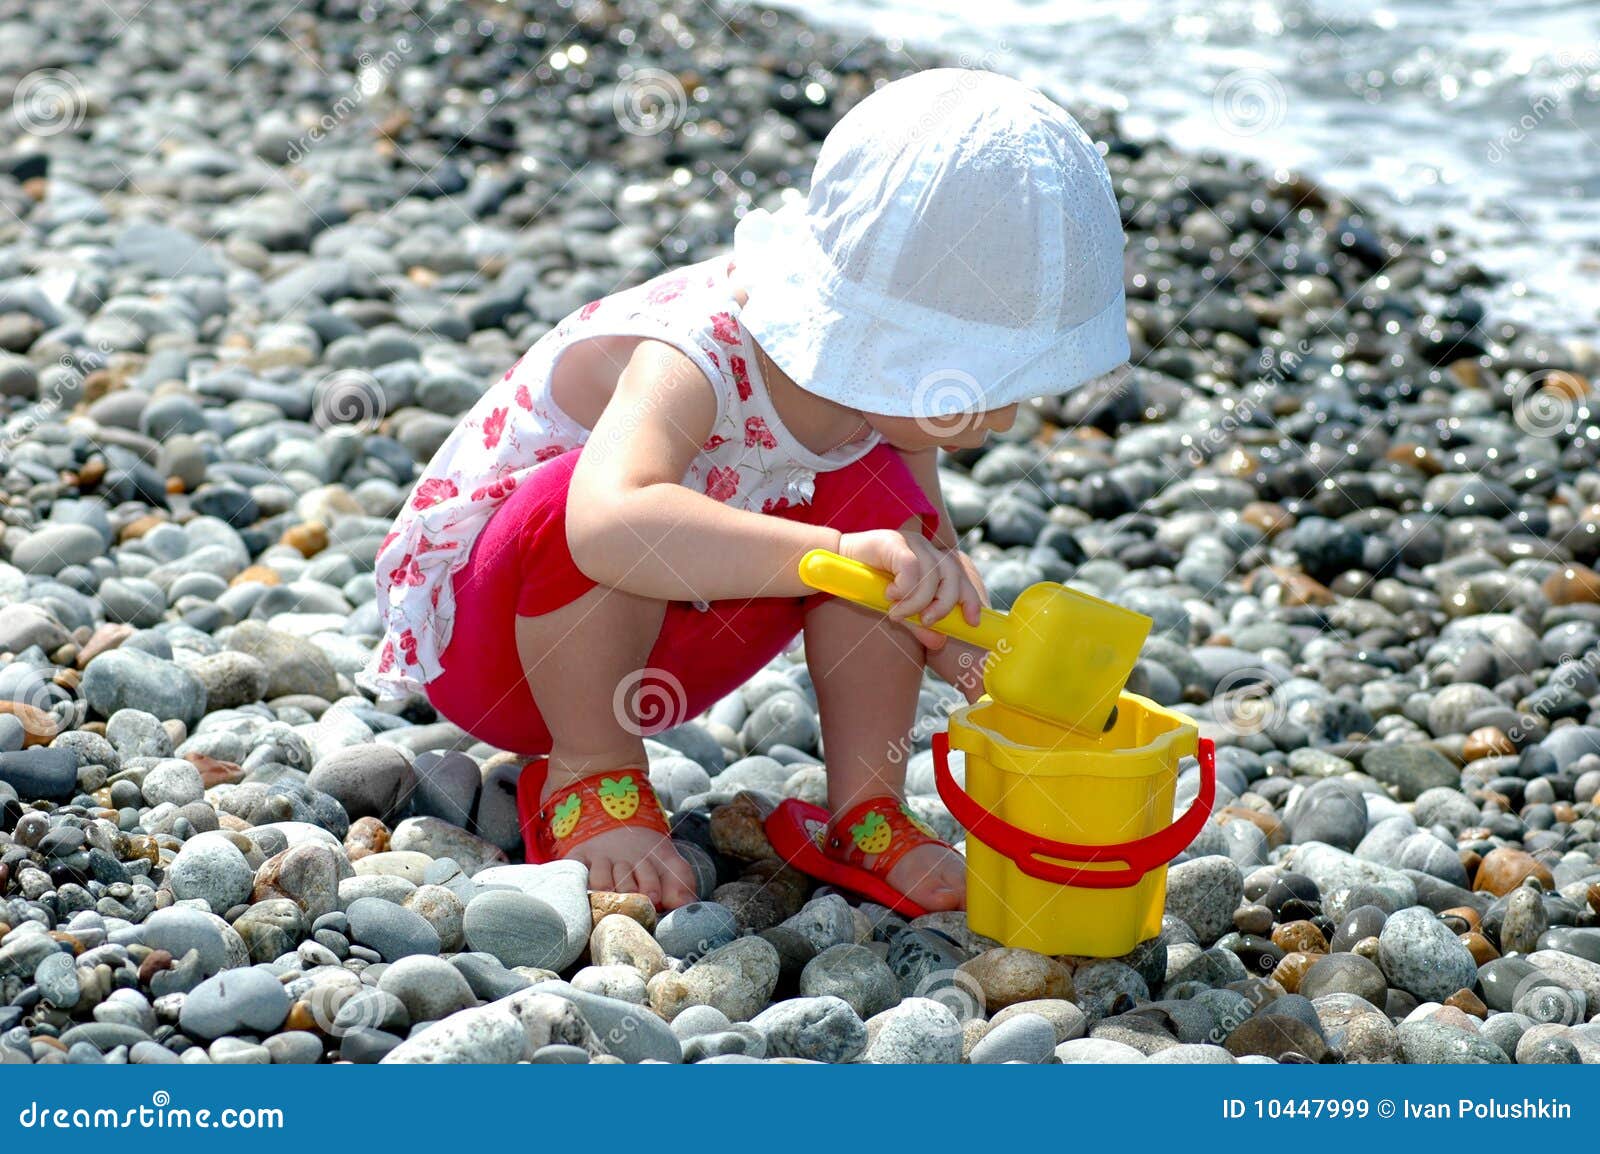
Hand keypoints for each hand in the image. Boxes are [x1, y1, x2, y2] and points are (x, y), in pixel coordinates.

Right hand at [835, 526, 985, 648]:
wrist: (834, 562)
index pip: (962, 576)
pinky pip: (911, 568)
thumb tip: (939, 642)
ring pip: (932, 575)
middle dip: (944, 604)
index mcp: (932, 560)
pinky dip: (904, 589)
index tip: (972, 621)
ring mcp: (912, 542)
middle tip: (926, 622)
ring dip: (917, 602)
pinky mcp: (895, 542)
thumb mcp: (900, 609)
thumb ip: (919, 623)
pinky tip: (890, 596)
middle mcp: (926, 548)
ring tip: (898, 614)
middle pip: (953, 575)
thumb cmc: (868, 584)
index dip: (971, 598)